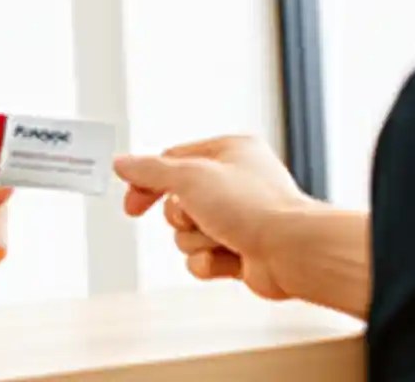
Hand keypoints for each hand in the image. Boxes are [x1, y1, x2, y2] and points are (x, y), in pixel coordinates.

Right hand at [115, 137, 314, 299]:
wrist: (292, 252)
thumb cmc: (255, 206)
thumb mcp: (190, 177)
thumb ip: (150, 171)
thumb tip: (122, 163)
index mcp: (229, 152)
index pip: (172, 161)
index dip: (148, 182)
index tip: (132, 203)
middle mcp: (234, 182)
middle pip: (176, 203)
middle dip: (182, 218)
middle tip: (198, 216)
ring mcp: (238, 219)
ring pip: (186, 235)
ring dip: (197, 241)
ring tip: (222, 238)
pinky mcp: (239, 251)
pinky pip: (202, 259)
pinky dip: (210, 262)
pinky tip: (230, 259)